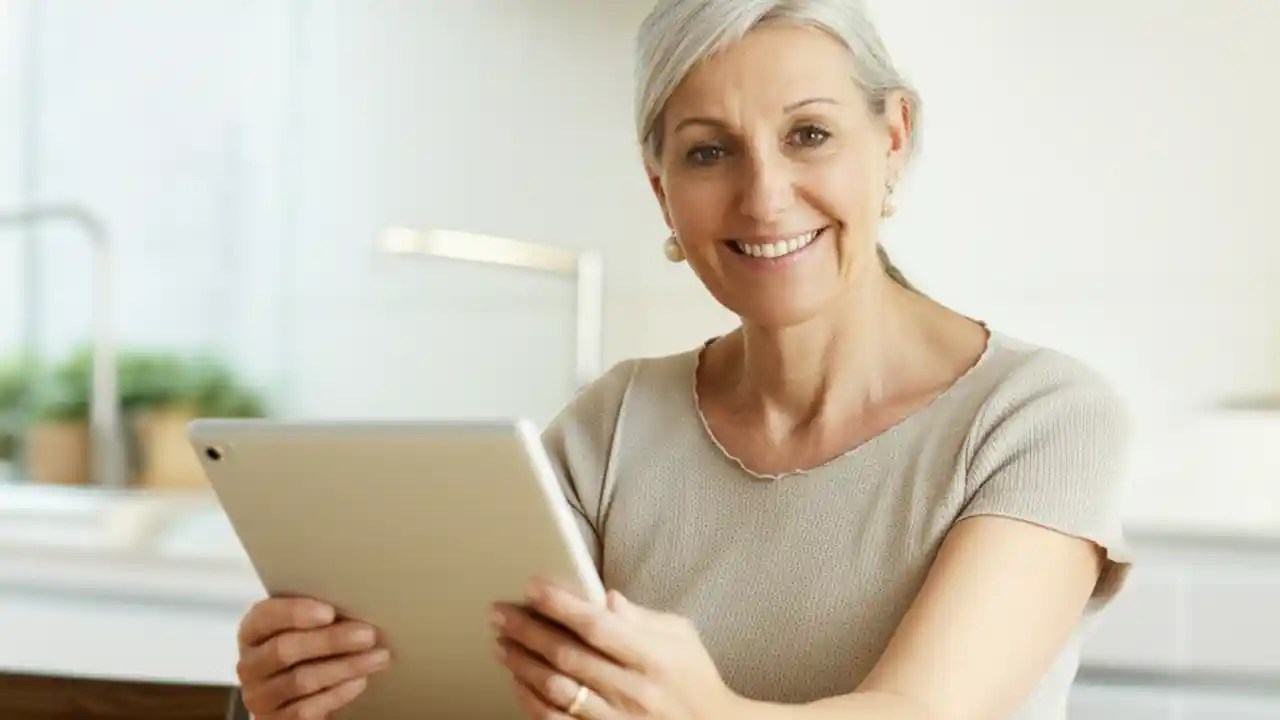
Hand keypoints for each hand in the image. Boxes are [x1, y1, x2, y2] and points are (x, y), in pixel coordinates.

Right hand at [236, 597, 391, 718]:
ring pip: (301, 680)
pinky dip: (337, 694)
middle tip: (368, 635)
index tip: (330, 612)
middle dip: (331, 640)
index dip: (295, 613)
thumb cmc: (307, 650)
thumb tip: (358, 603)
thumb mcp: (305, 628)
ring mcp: (259, 697)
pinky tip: (360, 682)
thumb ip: (319, 616)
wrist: (296, 696)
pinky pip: (306, 710)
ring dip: (345, 667)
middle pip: (285, 649)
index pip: (265, 616)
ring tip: (378, 657)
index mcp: (253, 631)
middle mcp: (250, 664)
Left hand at [491, 582, 741, 718]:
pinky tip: (518, 683)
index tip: (532, 588)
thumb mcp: (681, 637)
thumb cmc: (694, 679)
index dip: (561, 605)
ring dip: (522, 665)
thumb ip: (642, 616)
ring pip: (556, 691)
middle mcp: (633, 691)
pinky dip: (531, 702)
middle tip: (500, 614)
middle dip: (528, 631)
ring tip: (502, 644)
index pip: (597, 626)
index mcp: (654, 657)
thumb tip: (604, 597)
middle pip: (567, 656)